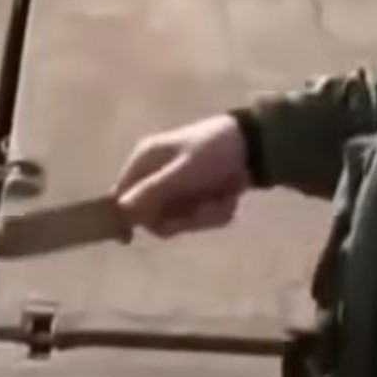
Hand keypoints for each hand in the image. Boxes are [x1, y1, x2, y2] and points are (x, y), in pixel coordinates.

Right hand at [112, 114, 251, 237]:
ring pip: (179, 221)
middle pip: (154, 216)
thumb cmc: (213, 151)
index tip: (148, 232)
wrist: (255, 144)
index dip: (132, 217)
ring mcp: (176, 188)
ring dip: (204, 215)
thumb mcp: (184, 171)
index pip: (122, 197)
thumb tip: (121, 209)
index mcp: (144, 161)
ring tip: (223, 197)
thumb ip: (154, 190)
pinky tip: (228, 196)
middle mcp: (155, 175)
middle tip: (204, 209)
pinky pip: (197, 218)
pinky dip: (216, 212)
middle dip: (183, 218)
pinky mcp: (195, 197)